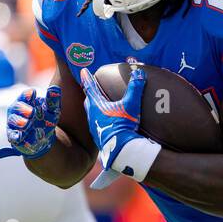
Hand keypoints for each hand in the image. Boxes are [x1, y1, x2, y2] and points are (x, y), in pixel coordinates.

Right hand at [5, 86, 60, 157]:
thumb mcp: (52, 111)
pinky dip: (14, 135)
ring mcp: (14, 122)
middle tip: (32, 112)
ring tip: (27, 124)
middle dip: (23, 109)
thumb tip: (55, 88)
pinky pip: (11, 134)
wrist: (43, 139)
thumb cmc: (46, 120)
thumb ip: (53, 100)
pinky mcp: (13, 135)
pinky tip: (18, 137)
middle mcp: (18, 110)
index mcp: (26, 101)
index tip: (33, 93)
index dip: (27, 94)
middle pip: (17, 106)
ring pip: (13, 120)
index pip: (25, 95)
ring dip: (19, 122)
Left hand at [79, 59, 160, 186]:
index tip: (83, 71)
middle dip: (90, 94)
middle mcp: (92, 116)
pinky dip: (100, 120)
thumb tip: (139, 72)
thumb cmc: (123, 125)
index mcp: (97, 105)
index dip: (88, 78)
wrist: (120, 150)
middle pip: (88, 101)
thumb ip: (135, 88)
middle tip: (92, 89)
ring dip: (94, 108)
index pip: (90, 88)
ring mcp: (94, 128)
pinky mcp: (99, 138)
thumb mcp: (131, 105)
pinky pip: (97, 125)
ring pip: (91, 114)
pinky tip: (106, 123)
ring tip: (100, 106)